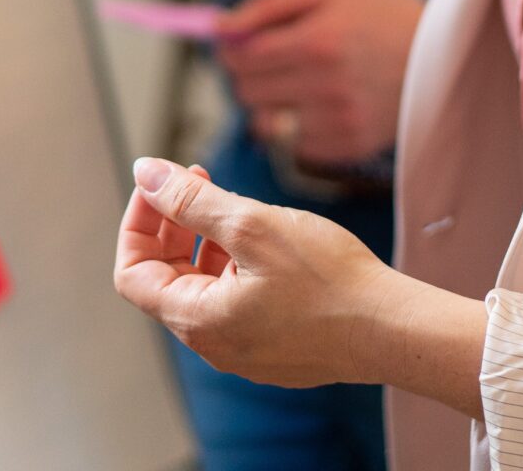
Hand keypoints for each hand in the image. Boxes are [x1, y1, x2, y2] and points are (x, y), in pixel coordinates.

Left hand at [113, 158, 408, 387]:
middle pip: (168, 279)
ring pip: (205, 287)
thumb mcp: (252, 224)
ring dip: (209, 241)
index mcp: (197, 320)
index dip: (139, 222)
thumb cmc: (326, 279)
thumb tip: (145, 173)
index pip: (132, 273)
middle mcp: (213, 344)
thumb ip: (191, 200)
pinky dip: (237, 264)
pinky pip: (237, 301)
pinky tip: (272, 238)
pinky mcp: (273, 346)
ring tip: (243, 205)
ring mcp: (244, 349)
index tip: (161, 185)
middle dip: (174, 225)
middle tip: (201, 180)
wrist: (390, 328)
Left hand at [219, 0, 422, 167]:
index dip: (232, 50)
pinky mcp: (350, 146)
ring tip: (303, 80)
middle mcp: (325, 85)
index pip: (241, 58)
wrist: (444, 53)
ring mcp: (338, 120)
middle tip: (272, 59)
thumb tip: (220, 29)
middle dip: (250, 74)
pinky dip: (301, 125)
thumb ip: (268, 6)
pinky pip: (296, 143)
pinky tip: (327, 103)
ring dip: (274, 102)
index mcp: (317, 40)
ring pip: (266, 122)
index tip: (239, 44)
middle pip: (247, 92)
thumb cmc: (377, 14)